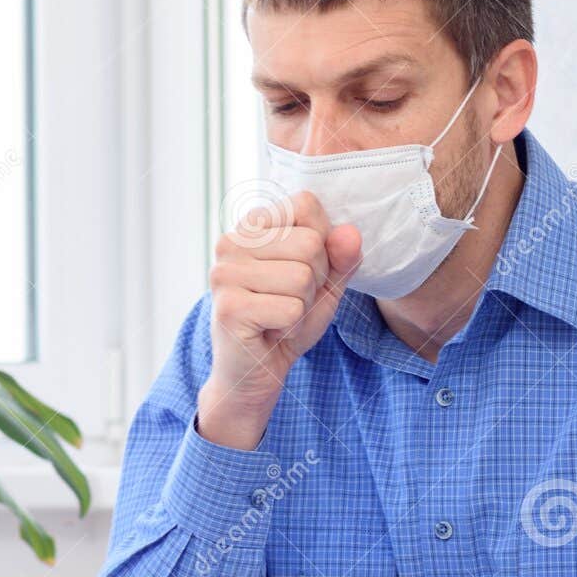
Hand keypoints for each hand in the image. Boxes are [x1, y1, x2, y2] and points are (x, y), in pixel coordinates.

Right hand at [198, 191, 360, 449]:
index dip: (321, 243)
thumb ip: (341, 256)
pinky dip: (292, 327)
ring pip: (302, 277)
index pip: (307, 205)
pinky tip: (270, 332)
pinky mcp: (229, 308)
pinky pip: (291, 309)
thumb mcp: (325, 283)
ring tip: (278, 317)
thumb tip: (351, 233)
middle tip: (288, 302)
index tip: (298, 271)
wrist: (256, 372)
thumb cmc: (287, 320)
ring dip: (303, 307)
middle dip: (314, 281)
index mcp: (251, 225)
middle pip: (310, 243)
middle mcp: (230, 241)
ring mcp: (225, 274)